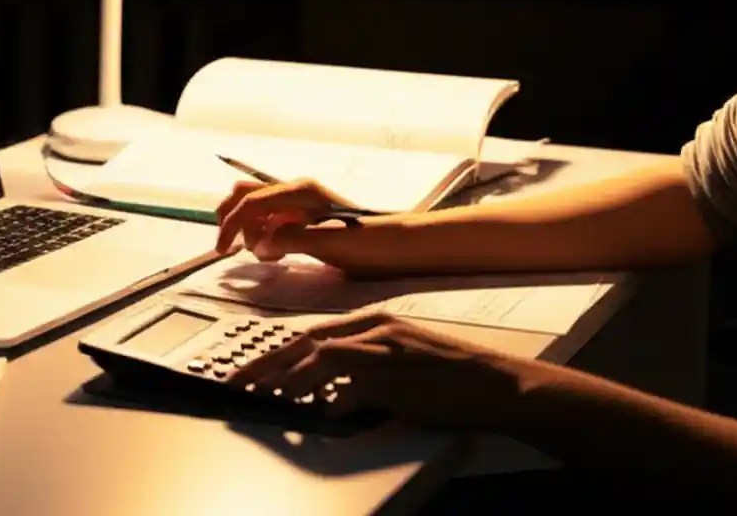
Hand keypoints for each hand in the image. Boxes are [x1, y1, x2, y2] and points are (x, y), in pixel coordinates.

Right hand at [214, 178, 356, 257]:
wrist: (393, 246)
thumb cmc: (365, 242)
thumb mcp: (327, 243)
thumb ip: (290, 239)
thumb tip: (262, 243)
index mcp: (300, 191)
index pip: (251, 202)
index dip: (231, 224)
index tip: (222, 251)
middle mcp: (296, 191)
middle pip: (245, 193)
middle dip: (232, 219)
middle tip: (232, 248)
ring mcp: (298, 204)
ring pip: (255, 209)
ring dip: (249, 231)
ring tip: (268, 256)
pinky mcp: (302, 217)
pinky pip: (270, 221)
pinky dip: (264, 235)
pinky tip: (278, 254)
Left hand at [225, 310, 528, 428]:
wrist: (494, 382)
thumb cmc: (452, 372)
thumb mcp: (402, 352)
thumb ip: (364, 361)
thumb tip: (326, 386)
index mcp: (376, 321)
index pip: (313, 333)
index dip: (278, 352)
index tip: (252, 368)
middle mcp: (378, 332)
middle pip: (308, 343)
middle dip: (269, 364)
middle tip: (241, 383)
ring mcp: (388, 355)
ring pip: (324, 360)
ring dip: (293, 380)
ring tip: (273, 398)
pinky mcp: (402, 382)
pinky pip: (356, 391)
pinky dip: (335, 402)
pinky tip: (323, 414)